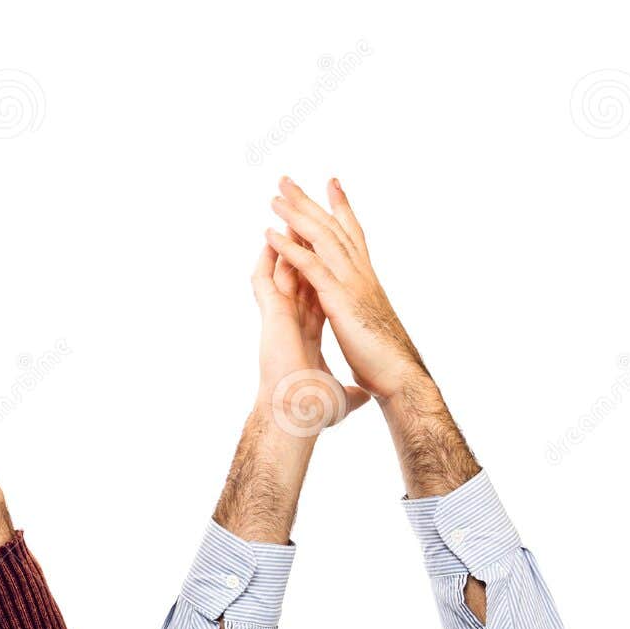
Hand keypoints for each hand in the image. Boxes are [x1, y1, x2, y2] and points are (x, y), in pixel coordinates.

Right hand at [251, 238, 368, 436]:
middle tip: (304, 220)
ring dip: (284, 244)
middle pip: (297, 275)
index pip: (315, 294)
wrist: (299, 412)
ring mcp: (279, 315)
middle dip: (301, 248)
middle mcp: (292, 319)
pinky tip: (271, 237)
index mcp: (307, 333)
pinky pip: (265, 277)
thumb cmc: (314, 408)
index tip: (327, 255)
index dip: (320, 272)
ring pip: (280, 271)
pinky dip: (267, 257)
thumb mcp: (342, 398)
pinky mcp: (271, 313)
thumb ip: (351, 393)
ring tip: (288, 216)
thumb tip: (364, 396)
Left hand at [266, 177, 426, 400]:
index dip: (342, 209)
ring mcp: (351, 284)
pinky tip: (270, 232)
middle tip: (286, 179)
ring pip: (322, 239)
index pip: (353, 236)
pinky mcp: (340, 299)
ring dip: (296, 215)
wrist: (401, 378)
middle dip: (310, 201)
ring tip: (274, 196)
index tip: (331, 185)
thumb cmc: (388, 363)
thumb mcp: (373, 332)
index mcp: (367, 281)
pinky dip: (290, 247)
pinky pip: (311, 266)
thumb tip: (366, 322)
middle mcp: (361, 275)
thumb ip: (366, 320)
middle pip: (333, 228)